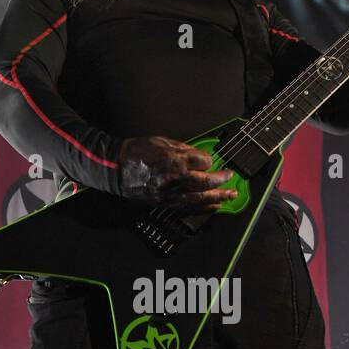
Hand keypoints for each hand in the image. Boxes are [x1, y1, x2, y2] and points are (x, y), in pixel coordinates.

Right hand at [118, 135, 237, 210]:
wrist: (117, 168)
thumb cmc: (139, 151)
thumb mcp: (163, 141)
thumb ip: (183, 149)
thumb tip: (200, 156)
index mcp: (175, 159)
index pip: (202, 161)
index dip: (209, 160)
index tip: (211, 160)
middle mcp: (175, 178)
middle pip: (205, 181)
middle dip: (221, 180)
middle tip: (231, 177)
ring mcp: (170, 192)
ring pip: (199, 198)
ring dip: (217, 197)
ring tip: (230, 195)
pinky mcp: (165, 202)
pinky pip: (188, 206)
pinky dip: (203, 206)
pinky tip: (214, 205)